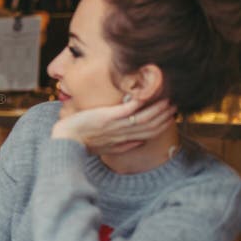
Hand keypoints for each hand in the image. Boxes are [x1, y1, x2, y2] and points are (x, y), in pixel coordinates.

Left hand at [51, 98, 176, 153]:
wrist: (65, 141)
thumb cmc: (80, 143)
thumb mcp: (105, 148)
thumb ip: (122, 145)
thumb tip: (138, 143)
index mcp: (123, 142)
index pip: (149, 134)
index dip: (162, 125)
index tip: (171, 117)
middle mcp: (122, 135)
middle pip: (151, 126)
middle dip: (165, 115)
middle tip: (175, 104)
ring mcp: (116, 126)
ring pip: (144, 118)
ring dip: (158, 108)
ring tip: (168, 97)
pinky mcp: (107, 117)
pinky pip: (129, 109)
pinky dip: (140, 101)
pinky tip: (147, 92)